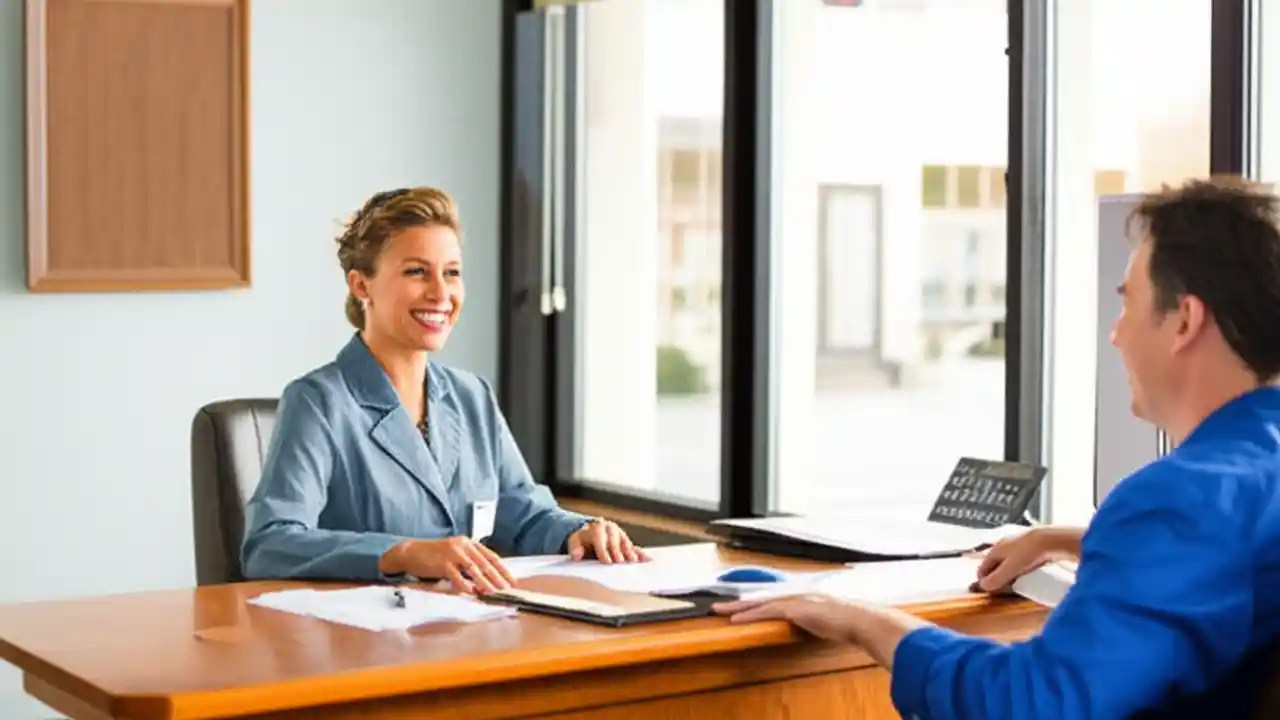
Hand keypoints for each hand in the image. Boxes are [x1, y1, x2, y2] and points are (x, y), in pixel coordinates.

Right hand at [379, 537, 515, 594]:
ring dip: (484, 582)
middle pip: (485, 563)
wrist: (411, 552)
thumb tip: (487, 576)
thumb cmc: (435, 555)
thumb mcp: (455, 553)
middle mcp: (463, 545)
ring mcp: (453, 553)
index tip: (511, 579)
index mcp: (468, 542)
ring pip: (473, 570)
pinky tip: (472, 592)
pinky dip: (465, 585)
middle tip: (506, 588)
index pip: (491, 556)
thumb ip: (470, 561)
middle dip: (497, 577)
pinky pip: (457, 576)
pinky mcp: (442, 563)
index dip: (503, 568)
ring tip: (493, 592)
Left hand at [566, 519, 649, 563]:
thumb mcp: (575, 542)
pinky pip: (635, 547)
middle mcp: (610, 529)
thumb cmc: (583, 540)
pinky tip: (647, 559)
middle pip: (614, 540)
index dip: (603, 550)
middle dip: (617, 551)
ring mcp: (620, 534)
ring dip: (630, 552)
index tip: (607, 561)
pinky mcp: (627, 542)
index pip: (600, 538)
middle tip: (620, 562)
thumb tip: (576, 555)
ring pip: (625, 543)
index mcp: (597, 528)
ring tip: (633, 562)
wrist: (590, 533)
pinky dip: (640, 553)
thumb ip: (575, 549)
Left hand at [712, 594, 861, 641]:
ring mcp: (794, 601)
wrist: (860, 620)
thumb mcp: (827, 622)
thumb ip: (814, 622)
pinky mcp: (793, 609)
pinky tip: (735, 618)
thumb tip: (810, 627)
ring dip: (738, 607)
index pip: (772, 600)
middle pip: (760, 598)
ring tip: (718, 609)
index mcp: (802, 598)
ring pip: (759, 602)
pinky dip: (750, 614)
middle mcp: (795, 595)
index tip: (740, 606)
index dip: (754, 603)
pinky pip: (766, 612)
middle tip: (718, 605)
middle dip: (739, 602)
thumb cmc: (849, 623)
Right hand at [974, 526, 1083, 592]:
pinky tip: (1027, 574)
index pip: (982, 567)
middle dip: (996, 577)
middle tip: (1002, 589)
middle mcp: (1004, 545)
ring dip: (1009, 573)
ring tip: (1016, 583)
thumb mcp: (1009, 570)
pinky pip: (1020, 561)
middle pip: (995, 565)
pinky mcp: (1030, 547)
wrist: (1050, 540)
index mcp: (996, 549)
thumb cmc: (1027, 553)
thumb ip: (995, 579)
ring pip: (1007, 562)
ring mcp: (1017, 545)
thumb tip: (983, 586)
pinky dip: (1020, 569)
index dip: (983, 580)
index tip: (988, 591)